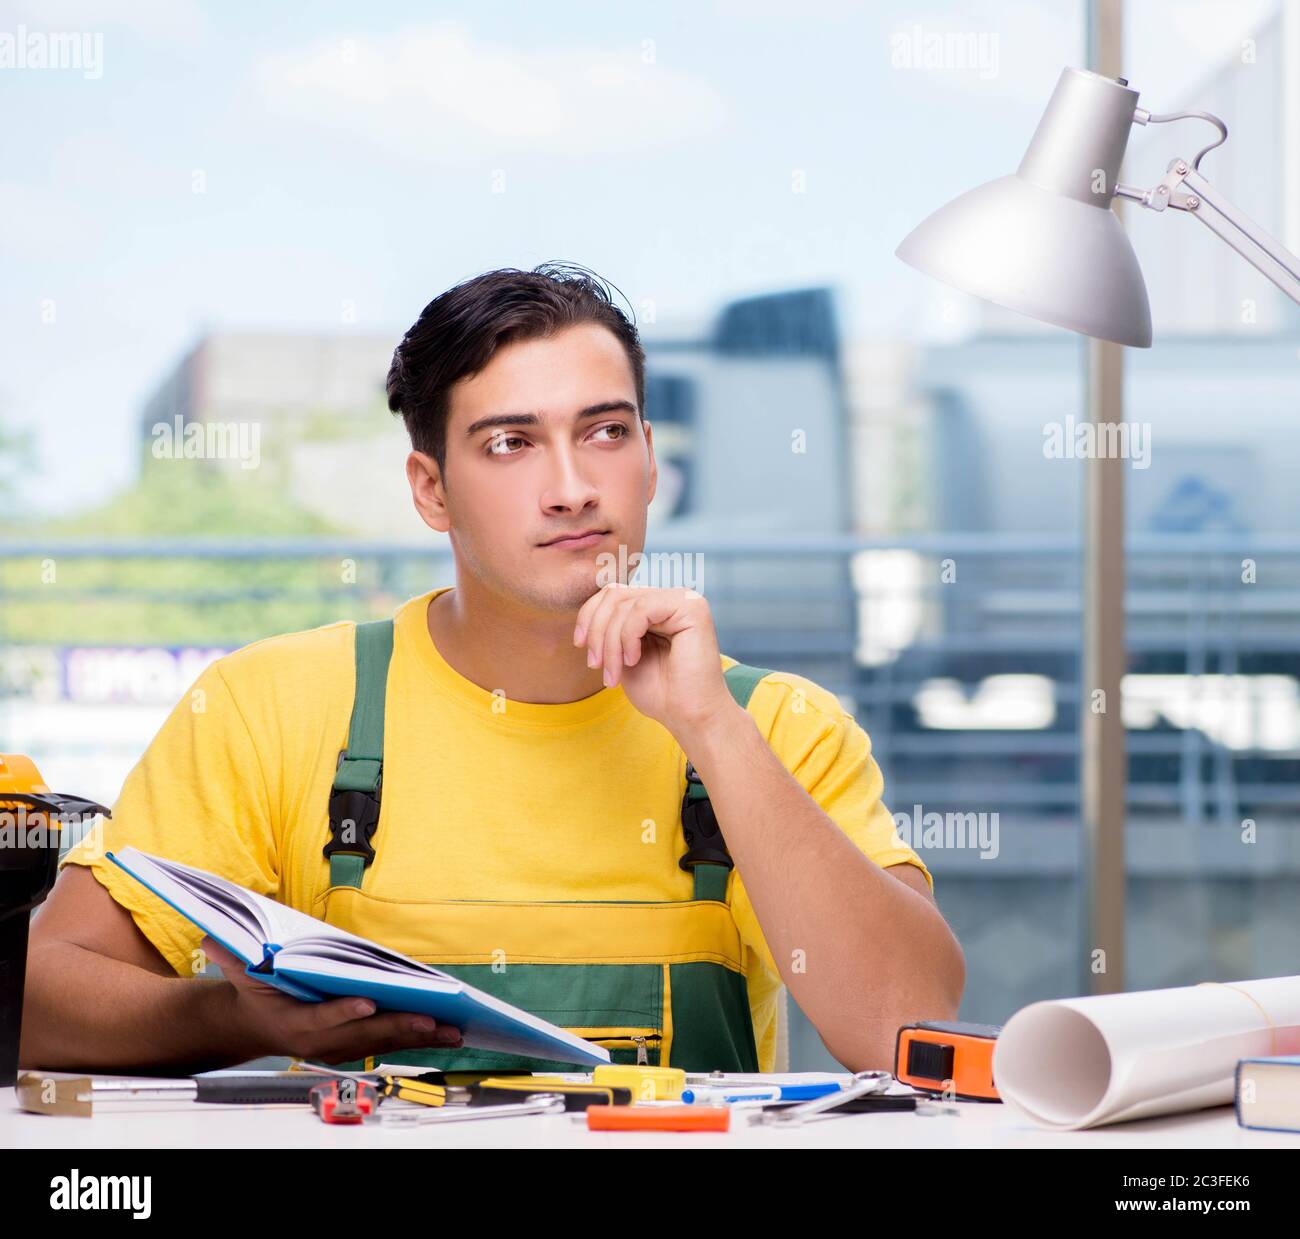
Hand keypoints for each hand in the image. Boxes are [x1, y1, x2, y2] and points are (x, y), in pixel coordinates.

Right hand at [200, 935, 462, 1065]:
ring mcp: (339, 1047)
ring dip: (419, 1038)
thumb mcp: (238, 972)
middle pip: (364, 1035)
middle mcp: (320, 1042)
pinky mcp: (354, 1047)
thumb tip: (213, 937)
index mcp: (293, 1023)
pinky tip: (446, 1033)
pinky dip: (418, 1039)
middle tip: (432, 1019)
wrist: (251, 1027)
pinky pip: (389, 1044)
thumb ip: (231, 956)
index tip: (367, 1003)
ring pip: (384, 1044)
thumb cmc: (253, 994)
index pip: (321, 1019)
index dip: (343, 1013)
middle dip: (400, 1026)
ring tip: (453, 1030)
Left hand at [573, 584, 737, 741]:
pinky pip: (641, 609)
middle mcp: (671, 598)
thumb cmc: (660, 692)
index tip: (580, 645)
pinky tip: (633, 660)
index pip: (613, 593)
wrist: (688, 716)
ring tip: (613, 673)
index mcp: (656, 606)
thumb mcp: (621, 654)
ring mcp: (683, 599)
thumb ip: (609, 628)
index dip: (588, 615)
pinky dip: (628, 637)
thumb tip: (587, 610)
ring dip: (610, 643)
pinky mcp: (691, 608)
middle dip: (596, 631)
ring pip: (625, 604)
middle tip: (595, 665)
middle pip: (615, 595)